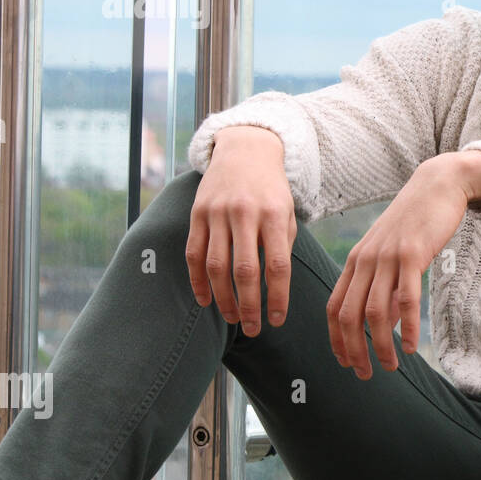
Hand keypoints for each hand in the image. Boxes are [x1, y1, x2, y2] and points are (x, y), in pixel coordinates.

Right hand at [186, 126, 296, 336]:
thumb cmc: (272, 190)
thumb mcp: (287, 212)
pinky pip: (194, 254)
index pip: (277, 265)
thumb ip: (282, 245)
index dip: (277, 297)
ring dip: (223, 298)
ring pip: (216, 265)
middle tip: (253, 329)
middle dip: (248, 305)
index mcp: (273, 215)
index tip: (277, 320)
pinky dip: (198, 281)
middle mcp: (244, 214)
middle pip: (244, 270)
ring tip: (232, 319)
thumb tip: (274, 287)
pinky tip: (205, 300)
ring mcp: (217, 213)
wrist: (245, 150)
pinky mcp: (197, 214)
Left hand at [326, 153, 480, 379]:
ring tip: (391, 366)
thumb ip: (386, 286)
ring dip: (380, 345)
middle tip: (364, 374)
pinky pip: (406, 299)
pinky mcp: (413, 255)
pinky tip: (412, 347)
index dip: (336, 339)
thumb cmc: (415, 222)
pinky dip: (408, 328)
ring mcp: (388, 258)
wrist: (437, 185)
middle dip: (353, 350)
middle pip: (349, 315)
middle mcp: (366, 261)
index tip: (345, 362)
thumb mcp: (392, 254)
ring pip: (375, 312)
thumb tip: (387, 324)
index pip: (334, 307)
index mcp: (356, 261)